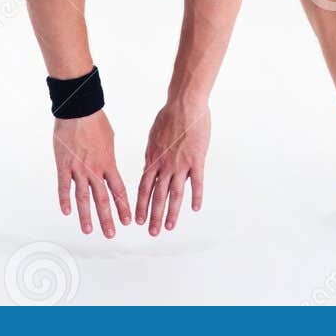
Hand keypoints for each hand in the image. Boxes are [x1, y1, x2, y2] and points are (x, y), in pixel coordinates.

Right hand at [53, 110, 130, 237]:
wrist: (79, 109)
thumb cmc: (95, 121)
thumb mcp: (109, 140)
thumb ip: (109, 157)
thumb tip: (110, 167)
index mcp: (108, 163)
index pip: (118, 190)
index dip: (123, 207)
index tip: (127, 220)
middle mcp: (95, 170)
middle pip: (102, 199)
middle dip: (107, 219)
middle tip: (111, 233)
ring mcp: (78, 169)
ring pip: (83, 198)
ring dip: (86, 216)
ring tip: (89, 229)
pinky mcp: (63, 165)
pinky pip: (64, 187)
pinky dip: (65, 200)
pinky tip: (66, 212)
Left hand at [135, 102, 209, 234]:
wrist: (185, 104)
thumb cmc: (169, 116)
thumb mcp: (154, 136)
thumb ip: (152, 154)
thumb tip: (149, 167)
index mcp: (153, 158)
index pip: (143, 187)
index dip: (141, 205)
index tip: (138, 219)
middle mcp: (165, 165)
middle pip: (158, 195)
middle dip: (154, 216)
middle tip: (152, 232)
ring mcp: (181, 164)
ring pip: (175, 194)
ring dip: (172, 213)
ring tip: (169, 227)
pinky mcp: (197, 160)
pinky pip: (197, 182)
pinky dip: (196, 196)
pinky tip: (195, 208)